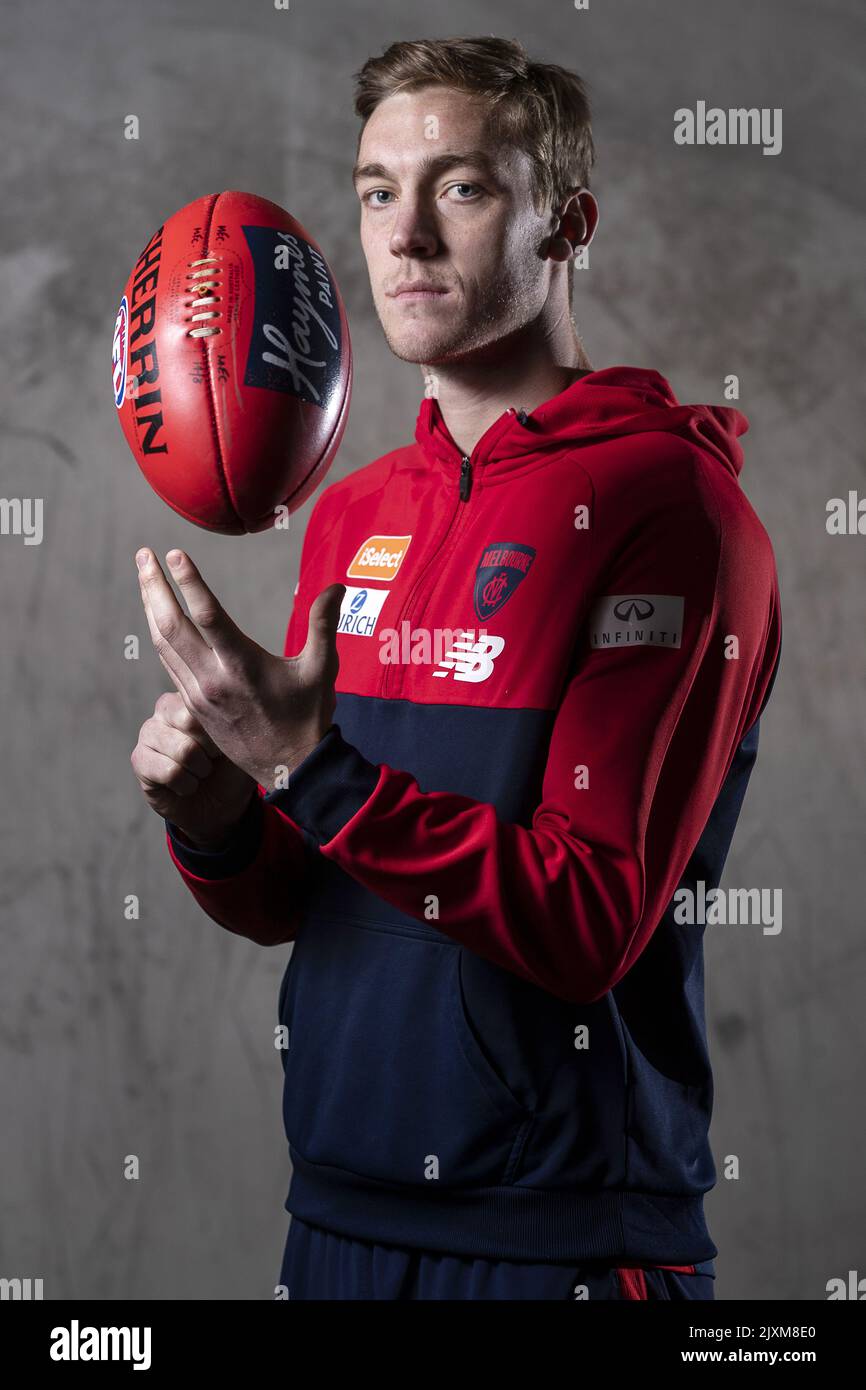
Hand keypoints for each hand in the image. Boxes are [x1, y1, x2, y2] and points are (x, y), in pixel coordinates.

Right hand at [131, 691, 256, 846]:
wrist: (220, 808)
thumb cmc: (233, 769)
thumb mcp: (243, 743)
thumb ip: (237, 720)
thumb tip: (237, 707)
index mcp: (194, 696)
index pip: (206, 700)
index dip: (221, 729)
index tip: (227, 743)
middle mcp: (166, 707)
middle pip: (190, 721)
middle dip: (211, 750)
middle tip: (213, 759)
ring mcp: (149, 732)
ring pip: (184, 750)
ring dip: (201, 771)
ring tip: (200, 772)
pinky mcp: (139, 759)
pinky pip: (170, 772)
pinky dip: (186, 785)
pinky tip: (186, 785)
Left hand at [135, 547, 343, 790]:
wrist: (291, 769)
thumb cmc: (309, 717)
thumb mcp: (322, 669)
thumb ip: (325, 624)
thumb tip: (337, 587)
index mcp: (243, 666)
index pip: (208, 615)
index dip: (188, 582)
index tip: (174, 553)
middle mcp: (214, 679)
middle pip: (171, 625)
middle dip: (154, 587)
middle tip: (143, 555)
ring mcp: (199, 694)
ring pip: (163, 644)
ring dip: (150, 607)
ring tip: (144, 577)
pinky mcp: (193, 705)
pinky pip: (168, 662)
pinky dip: (159, 634)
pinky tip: (156, 617)